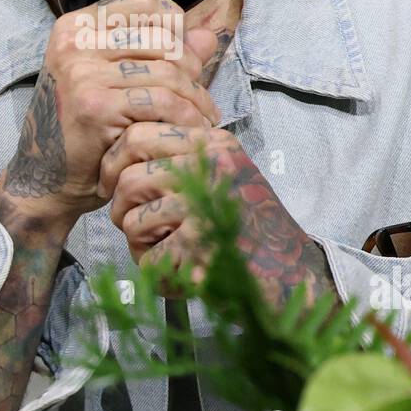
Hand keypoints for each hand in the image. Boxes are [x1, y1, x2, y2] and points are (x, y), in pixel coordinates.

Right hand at [0, 0, 219, 233]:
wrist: (46, 177)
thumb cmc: (83, 128)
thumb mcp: (116, 81)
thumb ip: (160, 54)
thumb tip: (207, 36)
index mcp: (77, 26)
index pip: (144, 1)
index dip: (174, 25)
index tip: (183, 57)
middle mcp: (76, 41)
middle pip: (162, 37)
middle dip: (192, 69)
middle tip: (201, 99)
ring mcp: (82, 72)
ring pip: (167, 71)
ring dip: (195, 99)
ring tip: (204, 119)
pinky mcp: (95, 105)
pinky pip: (160, 102)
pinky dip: (184, 118)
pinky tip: (191, 132)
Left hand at [105, 125, 338, 313]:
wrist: (293, 276)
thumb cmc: (250, 231)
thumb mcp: (224, 177)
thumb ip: (182, 159)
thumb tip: (124, 147)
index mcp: (215, 144)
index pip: (138, 135)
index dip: (117, 165)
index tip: (119, 186)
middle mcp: (212, 167)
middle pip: (130, 178)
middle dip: (122, 208)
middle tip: (138, 226)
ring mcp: (206, 203)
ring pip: (131, 218)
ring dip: (140, 242)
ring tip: (166, 250)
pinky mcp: (200, 242)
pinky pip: (148, 254)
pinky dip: (157, 270)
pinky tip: (180, 271)